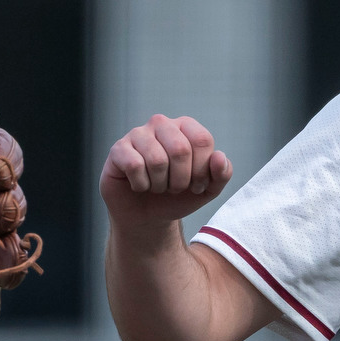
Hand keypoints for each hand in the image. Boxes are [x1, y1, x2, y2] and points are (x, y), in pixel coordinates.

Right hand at [100, 115, 233, 236]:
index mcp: (186, 127)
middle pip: (180, 149)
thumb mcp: (206, 190)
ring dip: (159, 185)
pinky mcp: (118, 149)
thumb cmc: (177, 197)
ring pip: (157, 160)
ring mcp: (138, 134)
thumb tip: (219, 157)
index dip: (202, 171)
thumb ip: (221, 174)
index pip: (202, 140)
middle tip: (174, 188)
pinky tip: (139, 185)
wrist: (146, 216)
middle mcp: (161, 124)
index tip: (196, 186)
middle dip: (180, 180)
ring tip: (156, 187)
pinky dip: (141, 185)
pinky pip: (134, 165)